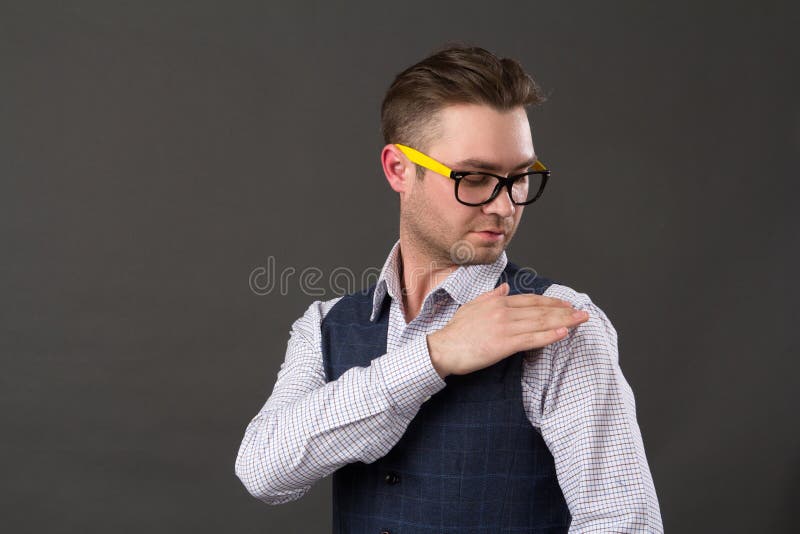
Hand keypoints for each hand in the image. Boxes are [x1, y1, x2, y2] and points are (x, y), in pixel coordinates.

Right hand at [426, 282, 588, 377]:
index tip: (566, 304)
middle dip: (564, 311)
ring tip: (580, 321)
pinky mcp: (504, 344)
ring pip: (540, 322)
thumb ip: (490, 296)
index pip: (531, 300)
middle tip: (583, 312)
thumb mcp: (472, 306)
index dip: (551, 301)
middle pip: (540, 310)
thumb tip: (504, 287)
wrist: (443, 348)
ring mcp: (505, 327)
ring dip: (563, 321)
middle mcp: (503, 311)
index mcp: (497, 302)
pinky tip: (563, 333)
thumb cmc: (455, 331)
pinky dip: (549, 335)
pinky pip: (532, 339)